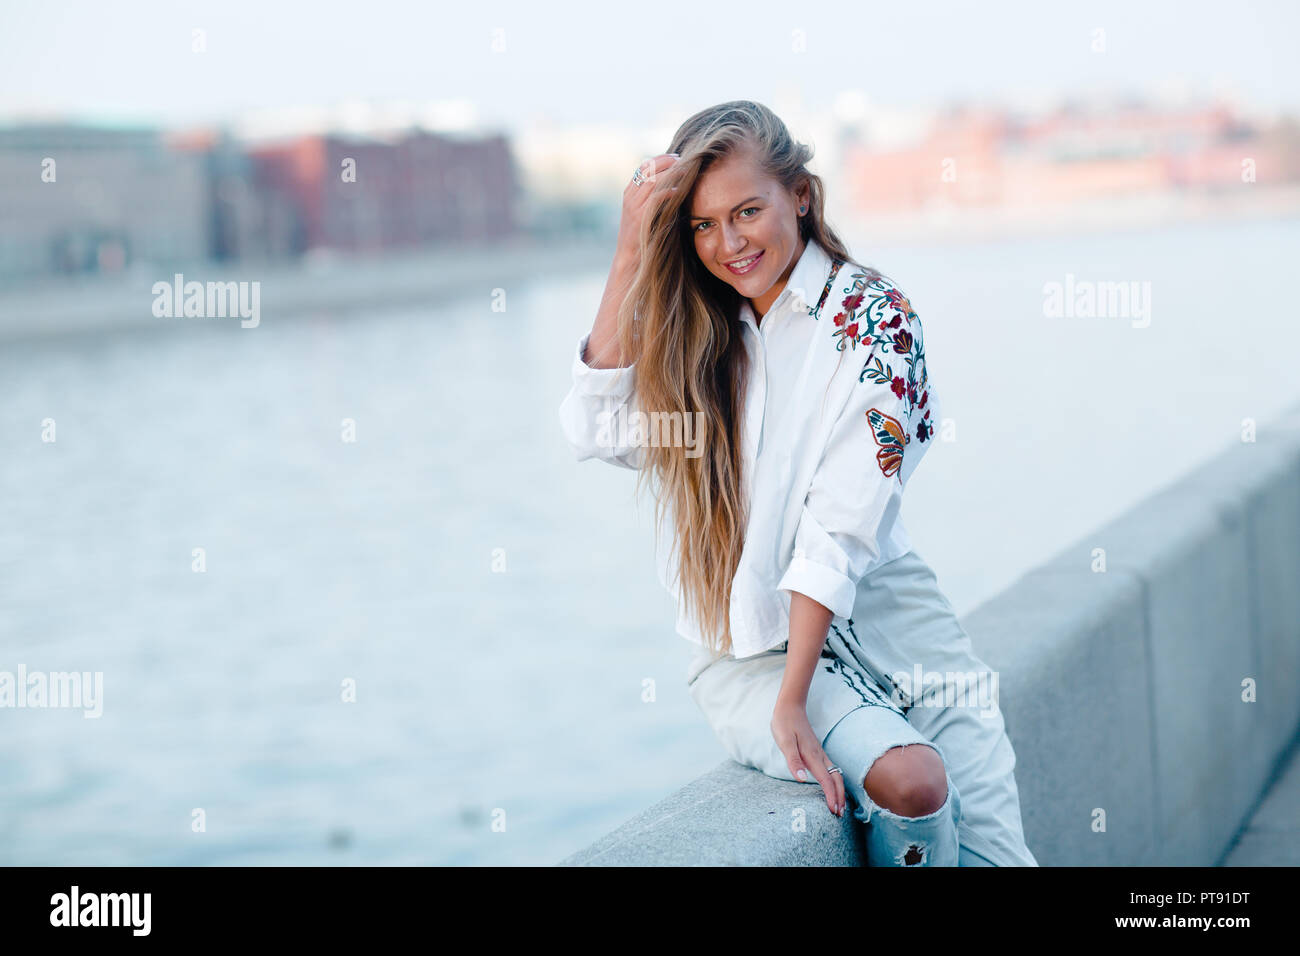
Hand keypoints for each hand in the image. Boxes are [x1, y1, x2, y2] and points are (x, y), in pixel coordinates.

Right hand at [615, 152, 682, 262]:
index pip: (643, 166)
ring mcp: (633, 206)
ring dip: (670, 173)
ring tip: (685, 170)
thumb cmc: (642, 235)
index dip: (660, 159)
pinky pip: (655, 198)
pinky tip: (678, 190)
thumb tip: (675, 185)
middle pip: (648, 169)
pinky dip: (668, 191)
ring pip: (652, 180)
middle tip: (683, 160)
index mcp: (630, 192)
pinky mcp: (640, 216)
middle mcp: (630, 196)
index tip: (676, 157)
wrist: (629, 256)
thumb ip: (654, 198)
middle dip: (667, 162)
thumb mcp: (645, 212)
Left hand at [771, 698, 845, 817]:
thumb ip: (793, 761)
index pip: (826, 780)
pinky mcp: (817, 751)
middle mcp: (819, 755)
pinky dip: (835, 781)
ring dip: (839, 790)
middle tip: (839, 814)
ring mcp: (820, 753)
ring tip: (838, 804)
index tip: (834, 811)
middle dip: (839, 796)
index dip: (831, 796)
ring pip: (836, 774)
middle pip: (836, 779)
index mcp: (812, 755)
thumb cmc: (785, 724)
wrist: (790, 707)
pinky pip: (831, 769)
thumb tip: (801, 779)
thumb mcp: (784, 742)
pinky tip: (832, 786)